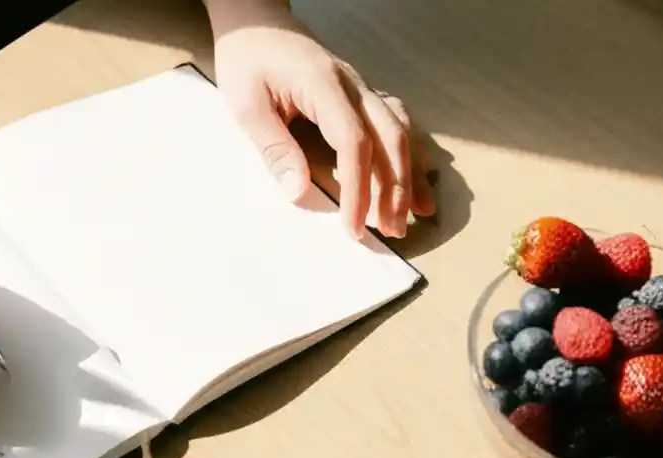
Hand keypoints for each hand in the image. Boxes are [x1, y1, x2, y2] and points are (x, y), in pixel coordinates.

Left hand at [209, 1, 434, 238]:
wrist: (255, 21)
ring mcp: (362, 86)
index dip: (358, 188)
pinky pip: (396, 120)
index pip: (354, 143)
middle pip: (390, 138)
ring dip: (410, 172)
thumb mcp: (246, 105)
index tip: (354, 227)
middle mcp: (353, 84)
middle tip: (393, 231)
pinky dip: (410, 151)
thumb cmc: (247, 60)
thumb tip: (298, 191)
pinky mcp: (361, 93)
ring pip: (401, 129)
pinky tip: (417, 176)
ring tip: (417, 212)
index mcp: (323, 85)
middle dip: (395, 188)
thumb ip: (273, 147)